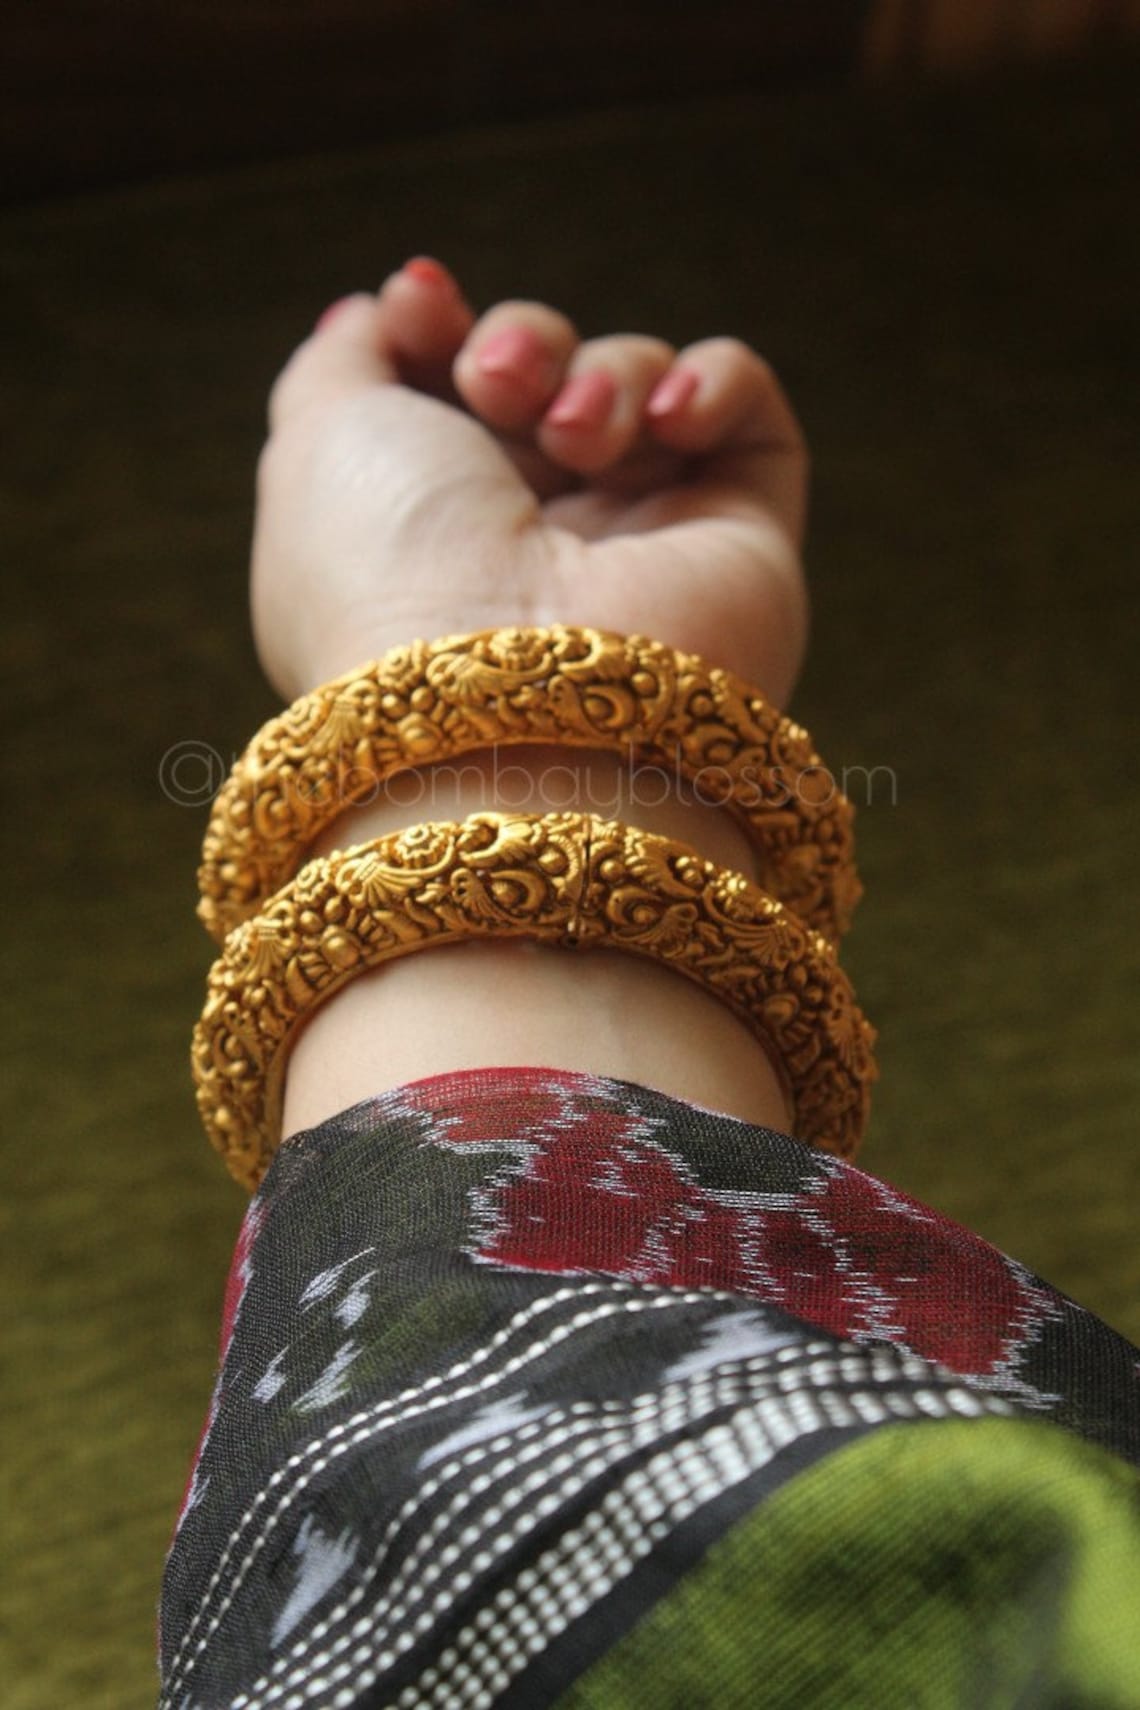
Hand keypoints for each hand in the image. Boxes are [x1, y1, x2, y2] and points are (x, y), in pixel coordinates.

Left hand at [252, 257, 809, 706]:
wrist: (514, 698)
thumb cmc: (394, 573)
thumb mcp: (317, 441)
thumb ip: (344, 358)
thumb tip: (389, 309)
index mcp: (430, 534)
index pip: (456, 391)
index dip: (442, 329)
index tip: (424, 308)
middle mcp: (538, 543)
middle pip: (547, 377)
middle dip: (519, 344)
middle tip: (497, 385)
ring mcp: (644, 547)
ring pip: (640, 384)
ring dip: (602, 376)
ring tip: (573, 438)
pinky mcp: (742, 548)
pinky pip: (750, 416)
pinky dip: (714, 382)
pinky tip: (670, 421)